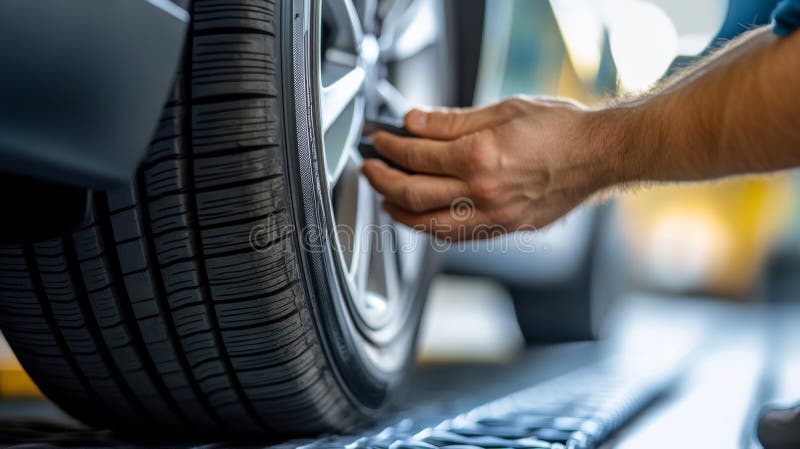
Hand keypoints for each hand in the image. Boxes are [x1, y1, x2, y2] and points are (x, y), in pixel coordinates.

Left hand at [361, 96, 620, 239]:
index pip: (416, 155)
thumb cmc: (560, 129)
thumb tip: (414, 122)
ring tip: (387, 198)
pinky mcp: (505, 229)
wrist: (599, 155)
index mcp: (480, 157)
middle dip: (382, 180)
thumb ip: (451, 121)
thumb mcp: (502, 110)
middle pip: (413, 192)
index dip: (390, 146)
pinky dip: (430, 229)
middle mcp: (483, 192)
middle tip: (371, 169)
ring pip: (428, 225)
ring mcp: (494, 217)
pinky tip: (422, 218)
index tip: (380, 140)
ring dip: (399, 211)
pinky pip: (456, 237)